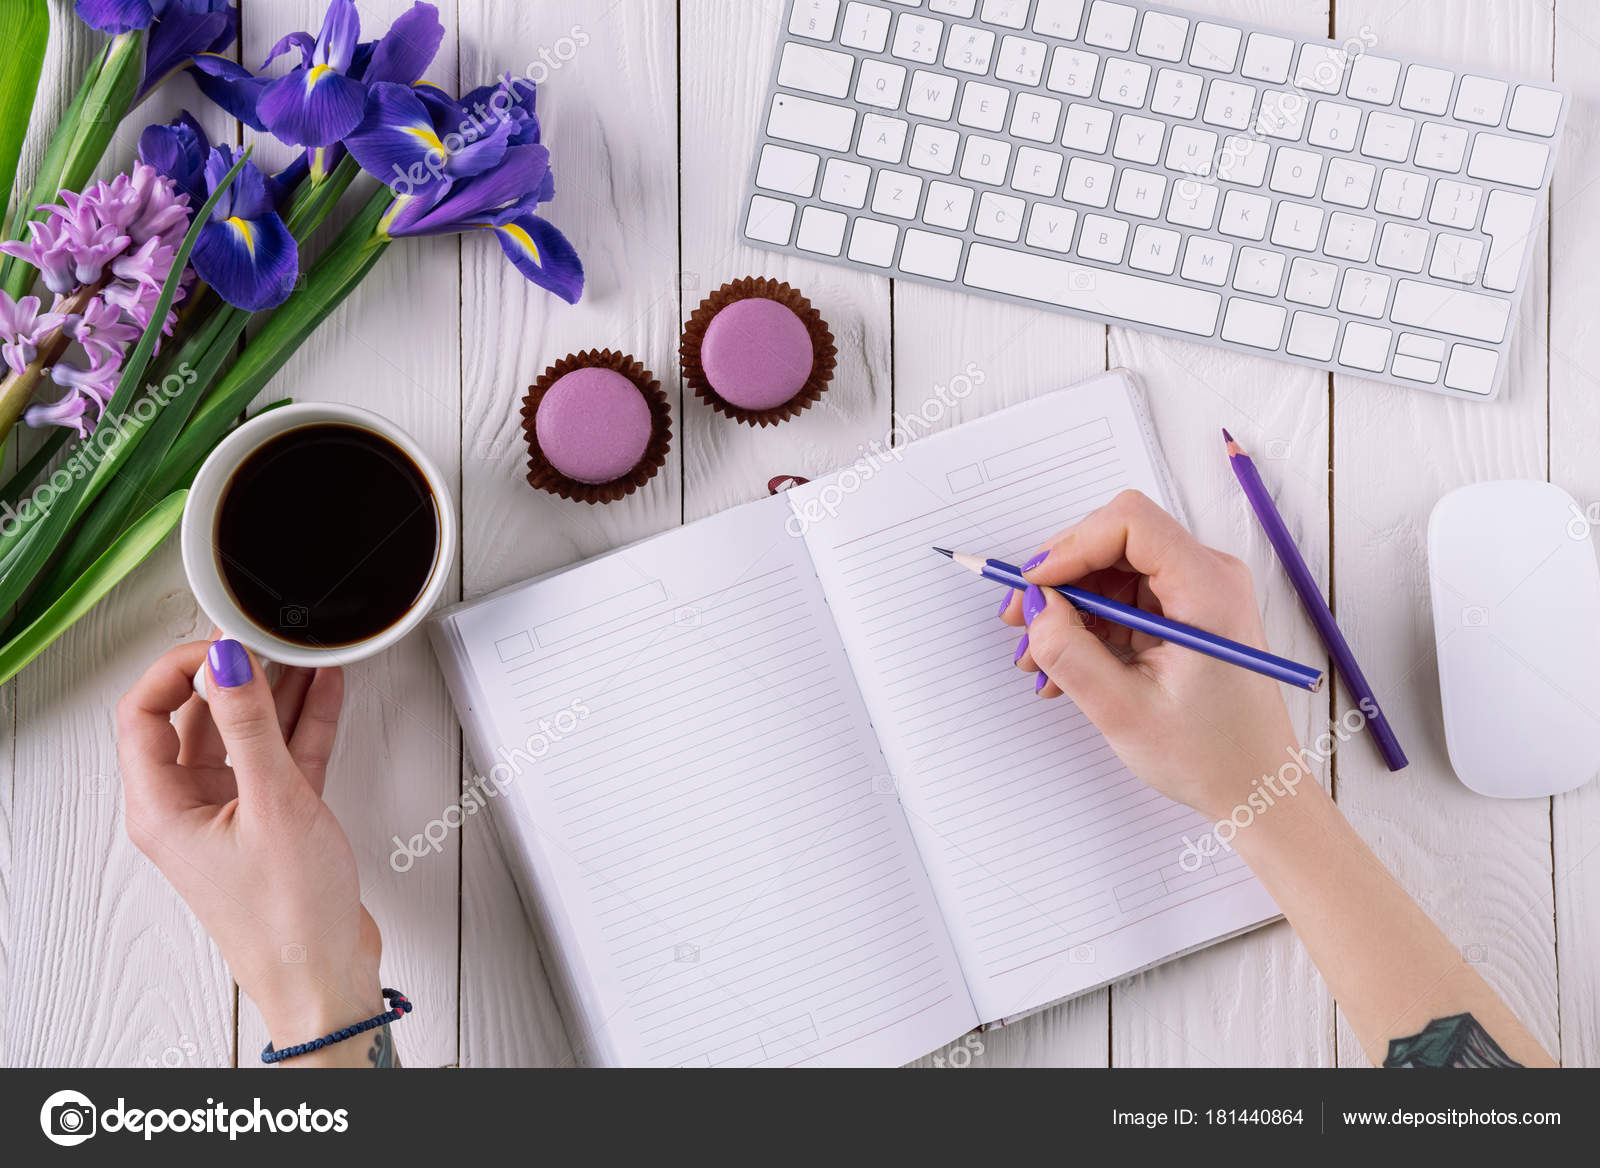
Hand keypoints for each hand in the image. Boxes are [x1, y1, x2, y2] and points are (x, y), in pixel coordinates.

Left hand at [117, 636, 386, 1066]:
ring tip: (303, 655)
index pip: (142, 713)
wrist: (326, 977)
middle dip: (232, 674)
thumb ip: (252, 727)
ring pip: (243, 734)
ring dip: (274, 694)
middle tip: (266, 643)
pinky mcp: (272, 821)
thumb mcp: (273, 807)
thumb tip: (228, 665)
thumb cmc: (289, 919)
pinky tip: (324, 692)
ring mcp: (230, 813)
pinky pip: (280, 756)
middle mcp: (188, 808)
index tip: (225, 645)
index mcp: (161, 808)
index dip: (179, 669)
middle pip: (194, 718)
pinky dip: (302, 724)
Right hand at [999, 490, 1300, 822]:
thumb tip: (1034, 607)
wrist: (1256, 789)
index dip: (1072, 545)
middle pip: (1115, 541)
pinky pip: (1123, 599)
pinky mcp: (1183, 614)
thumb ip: (1069, 652)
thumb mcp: (1123, 710)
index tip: (1034, 585)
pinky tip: (1062, 667)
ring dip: (1067, 607)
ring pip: (1111, 571)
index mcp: (1207, 590)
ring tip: (1038, 658)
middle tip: (1019, 620)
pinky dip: (1087, 625)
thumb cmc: (1212, 756)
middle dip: (1059, 577)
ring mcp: (1196, 594)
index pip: (1130, 524)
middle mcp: (1207, 578)